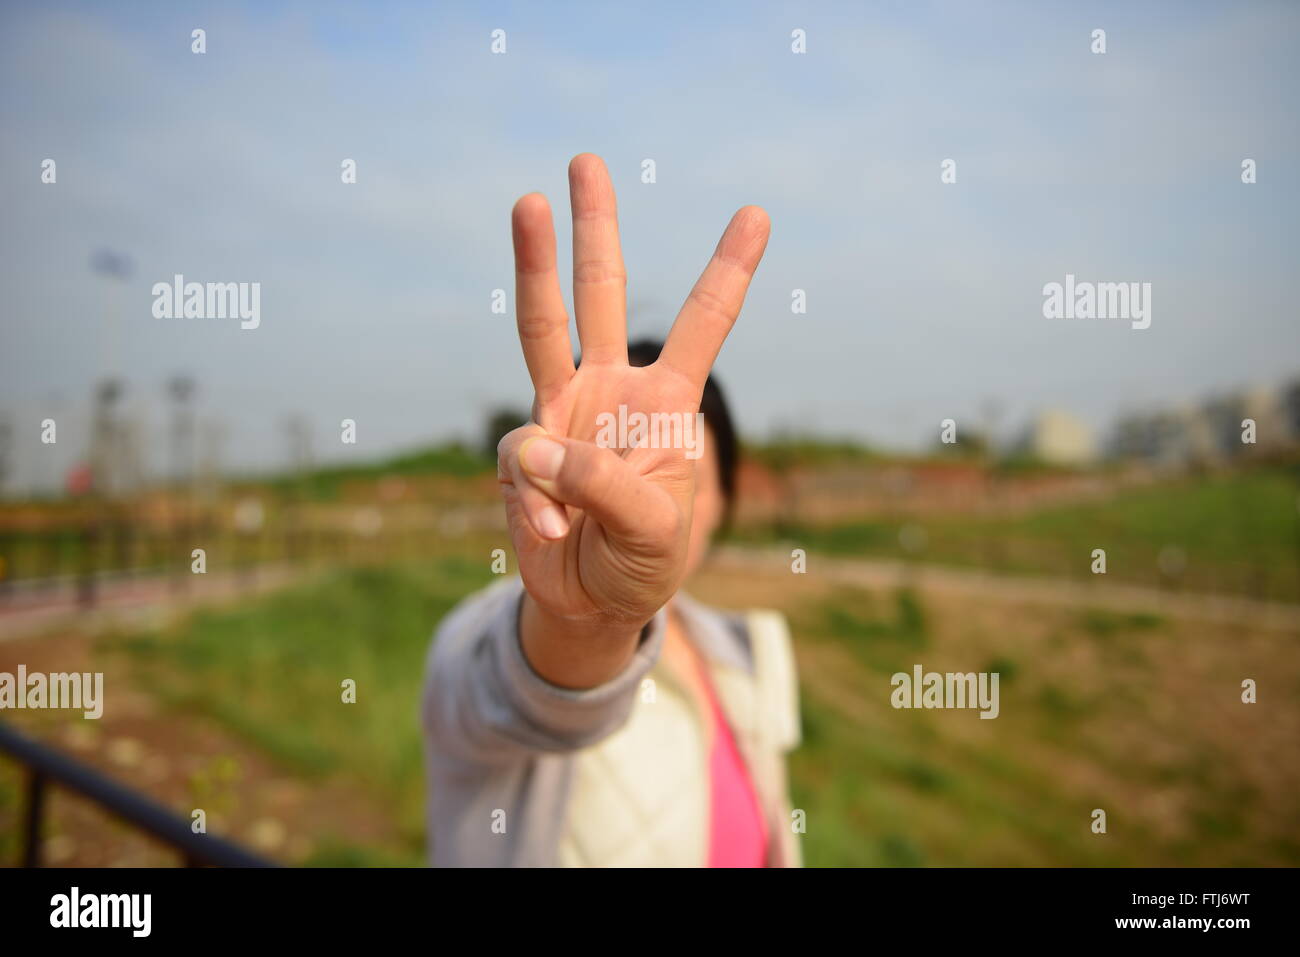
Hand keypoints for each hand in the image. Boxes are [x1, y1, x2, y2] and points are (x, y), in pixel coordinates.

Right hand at [497, 154, 768, 683]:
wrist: (592, 604)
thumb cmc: (644, 561)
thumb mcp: (653, 530)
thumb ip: (602, 485)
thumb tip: (533, 446)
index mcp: (666, 404)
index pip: (703, 327)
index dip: (728, 272)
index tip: (757, 214)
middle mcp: (611, 392)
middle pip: (602, 297)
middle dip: (596, 230)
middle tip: (587, 161)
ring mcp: (561, 413)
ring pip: (542, 326)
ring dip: (534, 264)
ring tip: (527, 199)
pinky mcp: (521, 451)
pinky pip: (520, 459)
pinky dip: (536, 501)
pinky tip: (555, 534)